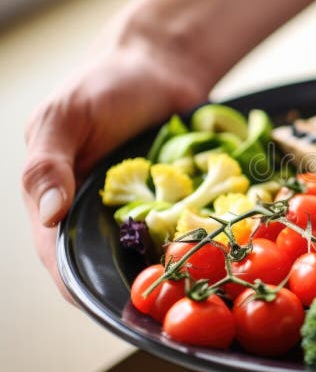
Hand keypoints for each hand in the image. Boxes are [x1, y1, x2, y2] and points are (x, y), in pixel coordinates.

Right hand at [21, 24, 208, 300]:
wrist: (159, 65)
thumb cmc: (104, 85)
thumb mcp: (65, 116)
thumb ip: (47, 162)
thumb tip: (47, 214)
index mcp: (54, 198)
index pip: (59, 257)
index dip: (82, 287)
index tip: (114, 306)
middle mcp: (92, 212)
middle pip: (105, 264)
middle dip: (131, 285)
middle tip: (163, 302)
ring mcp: (134, 210)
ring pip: (145, 255)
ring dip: (164, 270)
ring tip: (190, 289)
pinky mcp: (171, 202)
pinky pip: (180, 231)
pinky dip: (191, 243)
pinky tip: (213, 257)